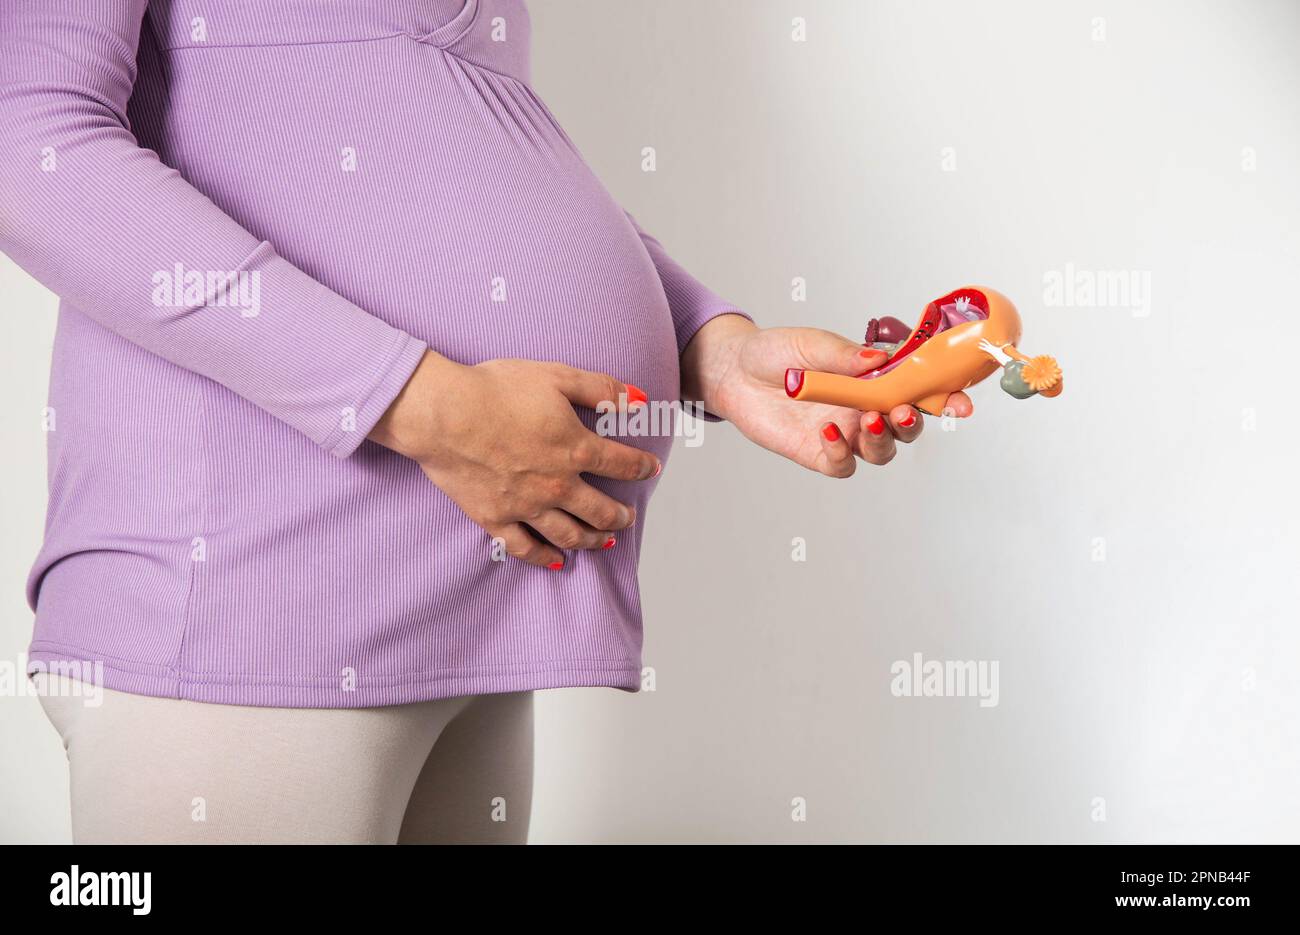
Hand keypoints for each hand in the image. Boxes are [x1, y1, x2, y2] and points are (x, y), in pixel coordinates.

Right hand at [369, 352, 659, 567]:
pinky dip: (543, 557)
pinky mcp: (495, 519)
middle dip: (620, 516)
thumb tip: (638, 399)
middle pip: (601, 511)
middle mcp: (556, 485)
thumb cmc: (496, 389)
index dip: (641, 467)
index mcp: (574, 450)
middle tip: (627, 517)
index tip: (649, 469)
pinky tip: (555, 561)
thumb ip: (601, 388)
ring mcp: (526, 507)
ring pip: (569, 535)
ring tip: (605, 542)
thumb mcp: (555, 376)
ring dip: (592, 540)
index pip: (622, 464)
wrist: (444, 414)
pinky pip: (525, 547)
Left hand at [683, 315, 972, 475]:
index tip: (960, 401)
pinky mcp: (820, 452)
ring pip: (881, 450)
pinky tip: (828, 432)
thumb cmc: (778, 353)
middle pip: (907, 427)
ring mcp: (845, 433)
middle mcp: (867, 408)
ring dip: (883, 439)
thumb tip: (879, 360)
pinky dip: (842, 452)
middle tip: (904, 411)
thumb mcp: (813, 345)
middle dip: (915, 422)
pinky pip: (843, 464)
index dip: (944, 398)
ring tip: (869, 419)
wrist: (733, 371)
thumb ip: (846, 356)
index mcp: (876, 379)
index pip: (919, 390)